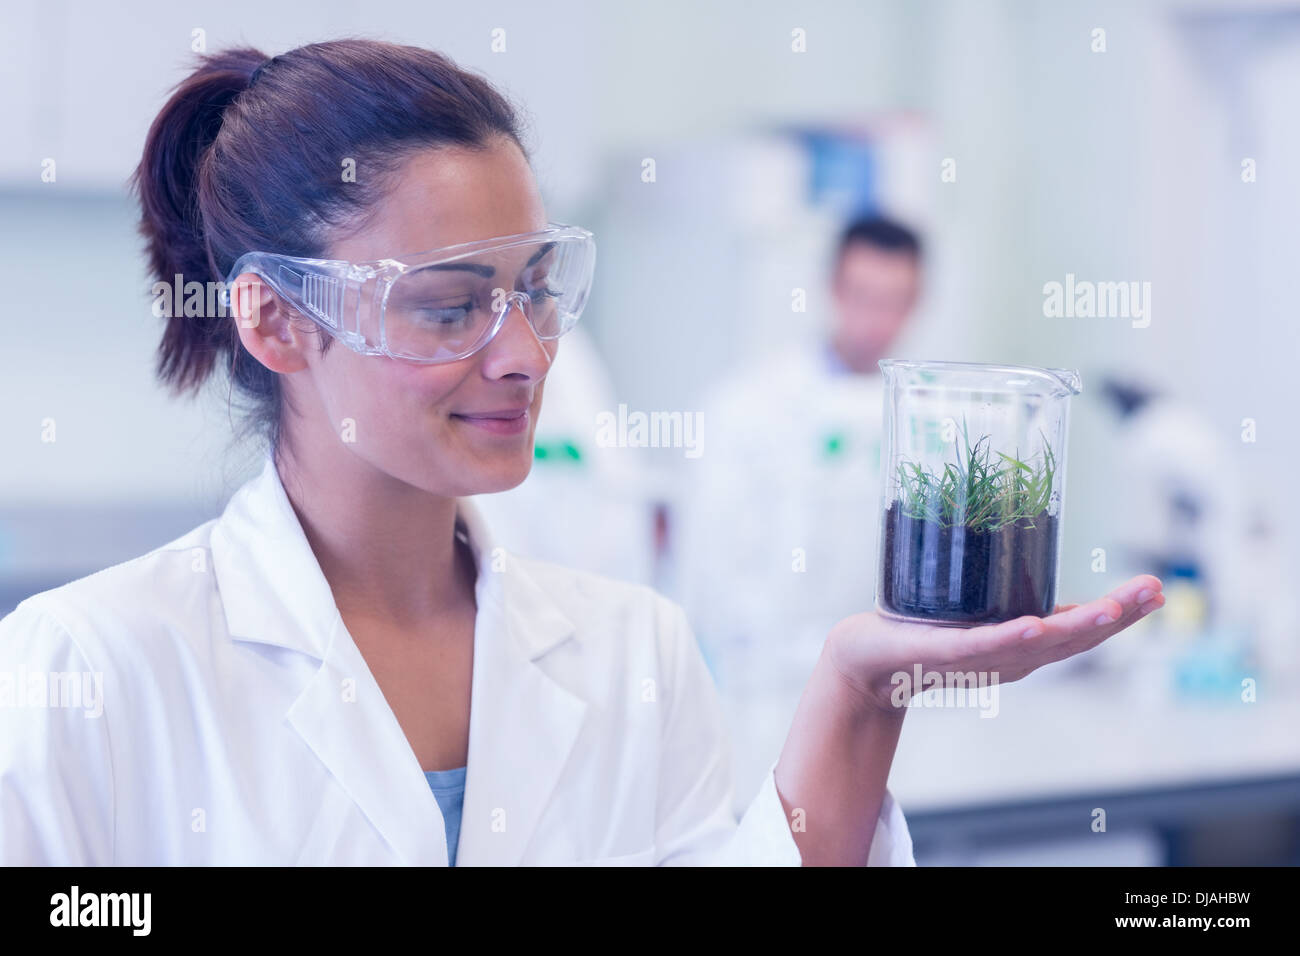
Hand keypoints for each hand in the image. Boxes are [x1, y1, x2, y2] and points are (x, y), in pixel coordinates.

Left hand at [824, 575, 1164, 715]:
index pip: (1080, 631)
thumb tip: (1036, 546)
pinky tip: (1033, 627)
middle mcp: (1008, 658)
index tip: (1156, 590)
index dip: (1121, 614)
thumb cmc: (922, 631)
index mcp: (1022, 647)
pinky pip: (978, 646)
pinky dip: (1008, 639)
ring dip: (1075, 627)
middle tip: (1153, 592)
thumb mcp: (977, 612)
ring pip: (1034, 644)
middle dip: (1116, 618)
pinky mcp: (939, 652)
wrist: (865, 663)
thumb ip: (1008, 593)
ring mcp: (977, 658)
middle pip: (1071, 640)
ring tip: (1113, 609)